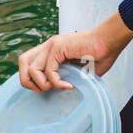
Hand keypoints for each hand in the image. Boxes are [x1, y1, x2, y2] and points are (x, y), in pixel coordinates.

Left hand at [17, 12, 132, 92]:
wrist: (110, 41)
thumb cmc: (99, 54)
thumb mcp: (79, 71)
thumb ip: (66, 77)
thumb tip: (60, 90)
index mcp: (51, 50)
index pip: (28, 63)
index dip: (32, 79)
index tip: (48, 89)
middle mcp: (48, 46)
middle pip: (22, 62)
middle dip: (28, 81)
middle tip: (45, 90)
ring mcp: (52, 45)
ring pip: (31, 69)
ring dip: (43, 84)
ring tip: (59, 87)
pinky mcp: (59, 47)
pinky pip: (48, 70)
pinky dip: (56, 82)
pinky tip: (68, 85)